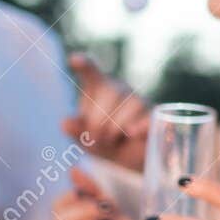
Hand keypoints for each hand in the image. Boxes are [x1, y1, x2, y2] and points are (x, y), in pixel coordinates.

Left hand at [62, 53, 150, 170]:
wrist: (129, 159)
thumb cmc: (103, 141)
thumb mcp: (84, 138)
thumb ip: (74, 130)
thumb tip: (66, 123)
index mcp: (98, 88)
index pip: (91, 73)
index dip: (84, 65)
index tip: (74, 60)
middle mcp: (119, 89)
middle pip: (109, 93)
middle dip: (98, 122)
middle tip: (97, 139)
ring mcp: (139, 101)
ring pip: (125, 110)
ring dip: (114, 133)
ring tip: (115, 140)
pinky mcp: (154, 115)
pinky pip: (146, 118)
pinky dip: (137, 128)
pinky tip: (131, 133)